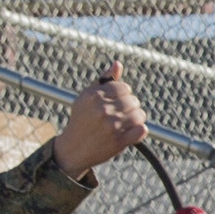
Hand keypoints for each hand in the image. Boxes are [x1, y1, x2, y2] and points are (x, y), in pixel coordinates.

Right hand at [54, 61, 145, 178]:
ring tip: (125, 123)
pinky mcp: (119, 142)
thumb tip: (118, 64)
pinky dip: (139, 131)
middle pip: (133, 101)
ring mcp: (111, 126)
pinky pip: (142, 130)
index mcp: (94, 96)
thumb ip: (104, 81)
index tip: (117, 102)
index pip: (124, 88)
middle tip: (121, 114)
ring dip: (136, 119)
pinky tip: (130, 133)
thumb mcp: (87, 98)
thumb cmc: (82, 120)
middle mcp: (102, 110)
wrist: (72, 149)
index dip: (123, 94)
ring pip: (139, 115)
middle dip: (130, 107)